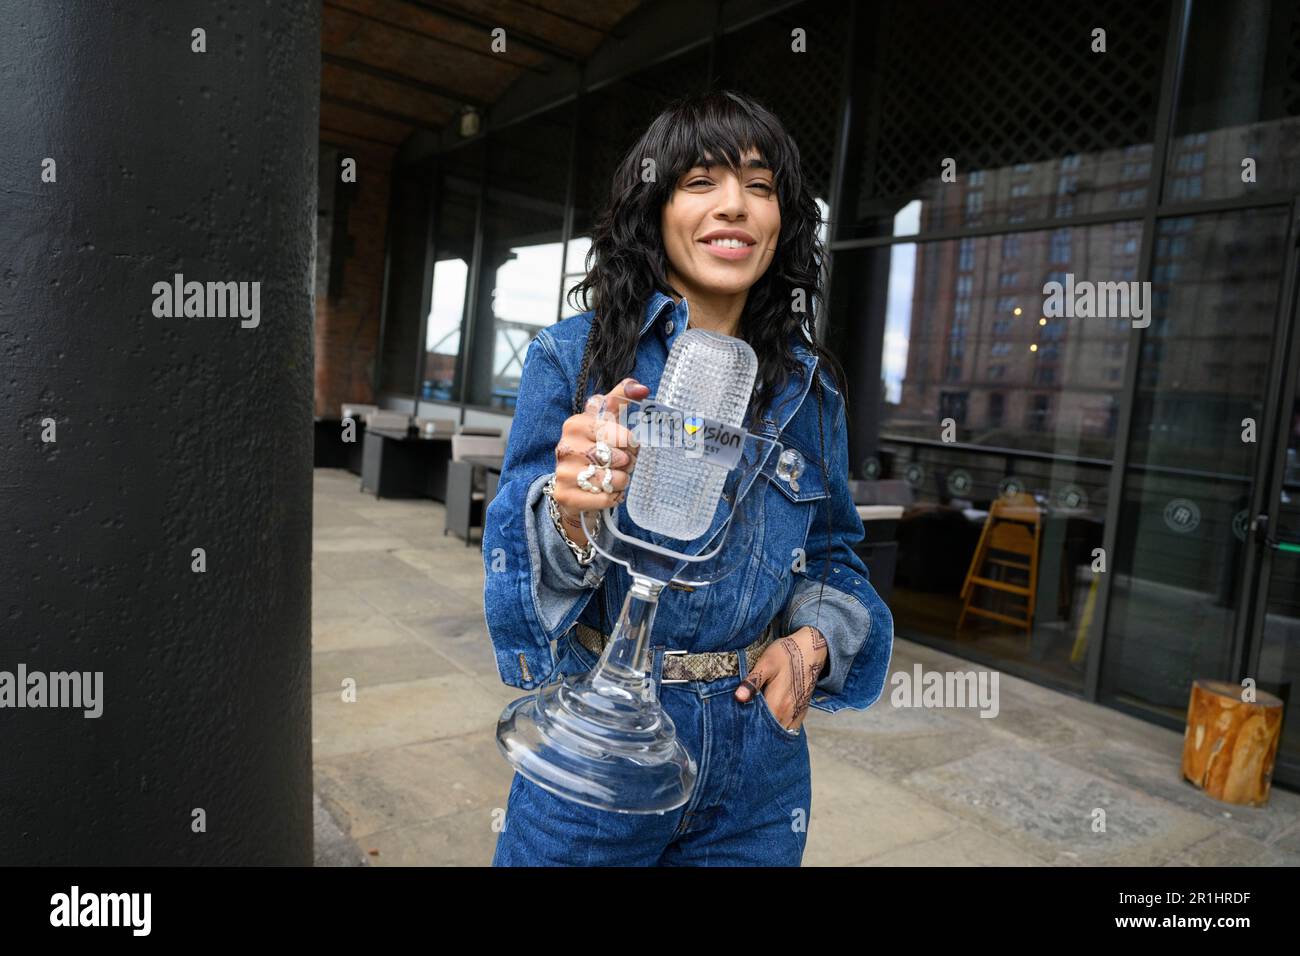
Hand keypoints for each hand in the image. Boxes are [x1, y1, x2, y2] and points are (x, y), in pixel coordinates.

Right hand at [552, 377, 649, 541]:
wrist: (575, 484)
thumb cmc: (596, 446)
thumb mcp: (607, 419)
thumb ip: (622, 398)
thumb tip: (642, 388)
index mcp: (575, 424)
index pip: (612, 431)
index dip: (628, 440)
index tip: (630, 444)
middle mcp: (565, 446)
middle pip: (614, 457)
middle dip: (628, 462)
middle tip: (625, 463)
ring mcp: (562, 472)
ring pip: (610, 479)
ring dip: (621, 481)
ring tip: (616, 478)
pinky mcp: (564, 495)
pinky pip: (603, 498)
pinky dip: (613, 497)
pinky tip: (609, 492)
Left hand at [734, 626, 827, 731]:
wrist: (811, 650)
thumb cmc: (785, 654)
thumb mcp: (766, 663)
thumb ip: (753, 681)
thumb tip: (738, 697)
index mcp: (777, 704)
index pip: (758, 726)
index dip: (746, 727)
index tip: (736, 725)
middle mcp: (788, 714)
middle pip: (769, 732)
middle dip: (756, 732)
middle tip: (743, 726)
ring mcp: (796, 714)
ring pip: (779, 732)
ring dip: (768, 731)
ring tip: (755, 725)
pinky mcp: (801, 711)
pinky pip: (789, 728)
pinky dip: (779, 728)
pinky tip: (770, 721)